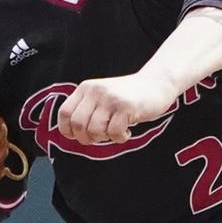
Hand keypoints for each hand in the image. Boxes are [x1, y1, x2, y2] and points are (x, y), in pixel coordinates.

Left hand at [58, 69, 177, 144]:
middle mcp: (95, 91)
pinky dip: (119, 138)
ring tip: (114, 132)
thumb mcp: (102, 97)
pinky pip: (114, 132)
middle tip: (100, 138)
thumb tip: (72, 134)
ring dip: (104, 138)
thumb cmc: (127, 97)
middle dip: (87, 138)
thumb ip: (87, 110)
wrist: (156, 84)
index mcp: (86, 88)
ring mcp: (110, 98)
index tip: (79, 136)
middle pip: (78, 125)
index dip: (68, 130)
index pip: (65, 113)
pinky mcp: (126, 106)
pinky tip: (126, 131)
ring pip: (95, 131)